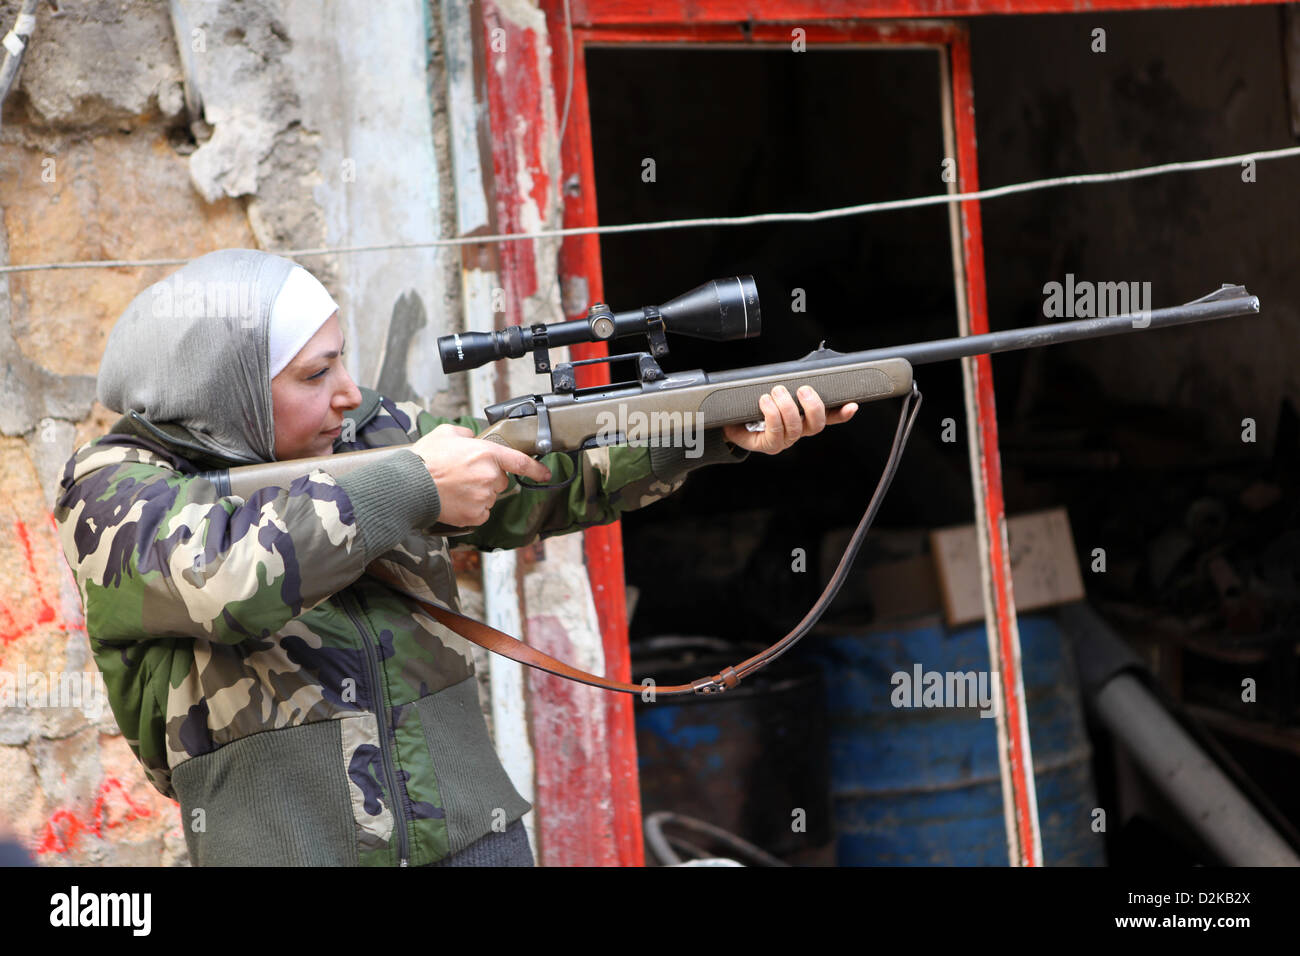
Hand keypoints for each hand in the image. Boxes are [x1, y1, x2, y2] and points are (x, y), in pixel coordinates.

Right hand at [409, 424, 551, 525]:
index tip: (545, 474)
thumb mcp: (446, 433)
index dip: (536, 469)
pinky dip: (472, 509)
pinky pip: (481, 513)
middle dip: (487, 478)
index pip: (521, 462)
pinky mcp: (475, 516)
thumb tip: (471, 437)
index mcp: (487, 454)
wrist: (409, 486)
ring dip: (478, 493)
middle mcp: (490, 476)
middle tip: (463, 475)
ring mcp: (484, 498)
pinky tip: (456, 501)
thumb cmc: (425, 460)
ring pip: (490, 497)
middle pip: (500, 480)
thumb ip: (465, 433)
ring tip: (455, 487)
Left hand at [722, 385, 857, 454]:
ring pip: (794, 426)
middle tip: (801, 389)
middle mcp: (798, 431)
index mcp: (804, 418)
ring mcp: (784, 440)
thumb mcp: (775, 392)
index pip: (829, 417)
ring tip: (776, 391)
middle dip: (812, 405)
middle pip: (816, 424)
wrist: (732, 422)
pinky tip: (765, 401)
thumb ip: (790, 383)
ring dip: (786, 406)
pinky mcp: (768, 445)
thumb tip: (801, 367)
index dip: (841, 413)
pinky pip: (775, 431)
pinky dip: (771, 412)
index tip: (851, 405)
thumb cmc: (756, 405)